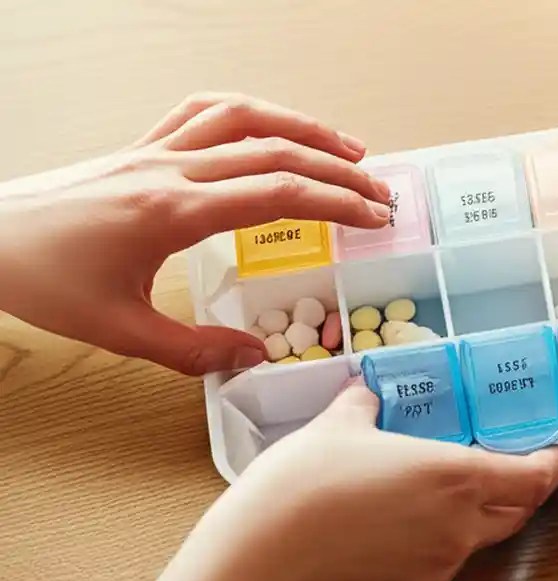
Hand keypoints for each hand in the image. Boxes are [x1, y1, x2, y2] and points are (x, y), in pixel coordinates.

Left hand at [0, 92, 391, 374]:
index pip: (277, 194)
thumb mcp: (120, 330)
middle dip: (338, 170)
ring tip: (347, 147)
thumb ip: (193, 349)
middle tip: (381, 194)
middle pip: (275, 152)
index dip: (336, 203)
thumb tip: (254, 358)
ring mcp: (153, 151)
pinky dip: (247, 111)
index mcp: (173, 212)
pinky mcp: (138, 148)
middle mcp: (169, 169)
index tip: (375, 219)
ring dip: (302, 126)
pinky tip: (271, 125)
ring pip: (243, 117)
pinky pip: (201, 111)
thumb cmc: (42, 281)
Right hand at [186, 381, 557, 580]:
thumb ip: (364, 405)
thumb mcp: (338, 425)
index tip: (557, 452)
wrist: (261, 554)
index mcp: (457, 476)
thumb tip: (365, 391)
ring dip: (469, 519)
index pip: (534, 478)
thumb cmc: (305, 481)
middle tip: (508, 469)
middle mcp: (459, 526)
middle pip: (516, 513)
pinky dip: (431, 546)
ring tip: (429, 496)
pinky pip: (436, 566)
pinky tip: (394, 530)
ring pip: (474, 541)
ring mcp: (437, 567)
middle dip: (521, 492)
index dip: (552, 465)